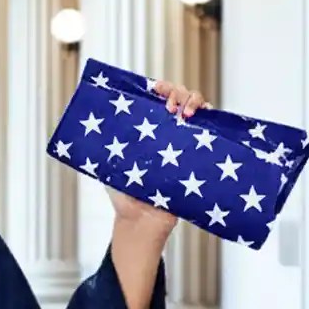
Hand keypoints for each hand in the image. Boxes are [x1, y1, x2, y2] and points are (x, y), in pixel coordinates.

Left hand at [106, 80, 211, 239]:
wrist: (143, 220)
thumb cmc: (125, 192)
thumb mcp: (111, 165)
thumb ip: (108, 148)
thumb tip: (96, 129)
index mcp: (147, 129)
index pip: (156, 98)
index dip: (159, 88)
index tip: (154, 89)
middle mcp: (168, 130)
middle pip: (180, 97)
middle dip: (177, 92)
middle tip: (169, 107)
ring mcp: (186, 141)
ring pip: (199, 109)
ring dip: (195, 102)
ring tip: (186, 114)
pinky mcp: (201, 155)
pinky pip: (212, 133)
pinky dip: (211, 121)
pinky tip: (204, 121)